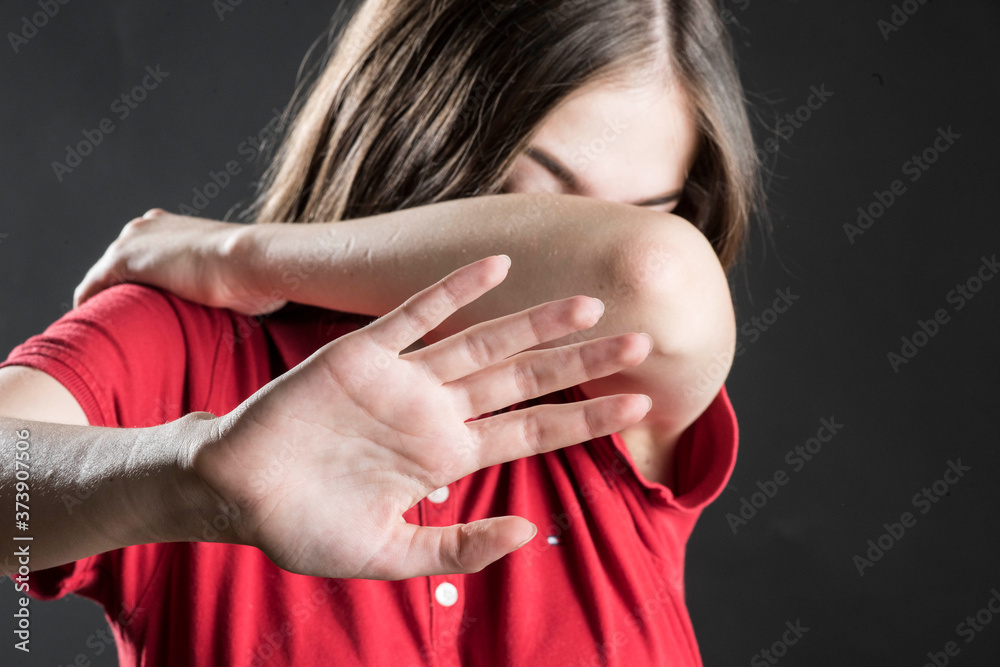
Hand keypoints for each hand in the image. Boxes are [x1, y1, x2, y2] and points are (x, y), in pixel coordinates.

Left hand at [73, 208, 281, 315]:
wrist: (253, 259)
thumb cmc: (259, 272)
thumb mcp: (240, 276)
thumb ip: (227, 286)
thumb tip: (243, 309)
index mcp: (174, 227)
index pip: (145, 257)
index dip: (143, 285)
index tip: (146, 313)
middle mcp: (148, 226)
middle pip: (119, 266)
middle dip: (121, 295)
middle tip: (127, 332)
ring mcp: (133, 240)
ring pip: (104, 278)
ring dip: (108, 304)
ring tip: (113, 338)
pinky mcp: (123, 259)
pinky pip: (92, 287)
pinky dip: (90, 308)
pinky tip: (97, 333)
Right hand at [182, 255, 652, 579]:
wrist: (236, 494)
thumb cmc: (307, 528)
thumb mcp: (389, 554)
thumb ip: (458, 546)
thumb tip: (527, 532)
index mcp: (448, 457)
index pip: (534, 431)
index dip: (587, 418)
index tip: (642, 404)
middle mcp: (436, 412)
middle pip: (525, 379)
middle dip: (582, 363)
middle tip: (644, 343)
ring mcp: (404, 379)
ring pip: (483, 341)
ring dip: (535, 322)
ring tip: (591, 305)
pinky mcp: (362, 352)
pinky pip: (415, 314)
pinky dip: (454, 290)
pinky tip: (497, 266)